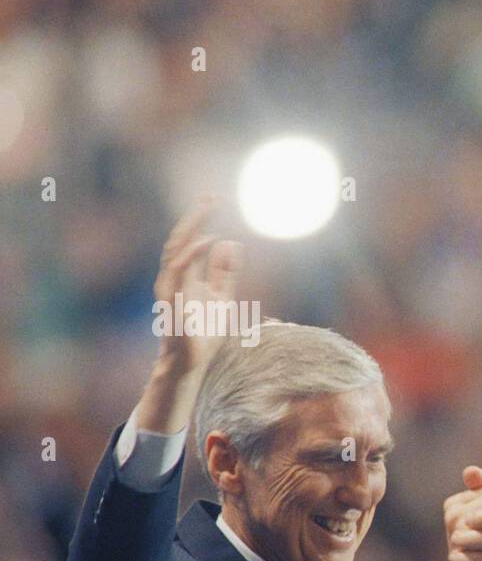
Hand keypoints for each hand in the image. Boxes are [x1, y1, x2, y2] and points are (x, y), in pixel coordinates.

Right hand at [153, 195, 244, 375]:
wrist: (190, 364)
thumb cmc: (203, 335)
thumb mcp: (222, 298)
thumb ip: (225, 273)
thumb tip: (231, 242)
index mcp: (186, 276)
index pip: (191, 240)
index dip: (200, 219)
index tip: (213, 198)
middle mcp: (175, 278)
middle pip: (181, 238)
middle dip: (195, 216)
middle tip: (211, 196)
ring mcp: (171, 288)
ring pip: (175, 250)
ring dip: (191, 228)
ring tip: (207, 208)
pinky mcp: (173, 301)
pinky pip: (178, 271)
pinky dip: (192, 254)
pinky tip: (208, 241)